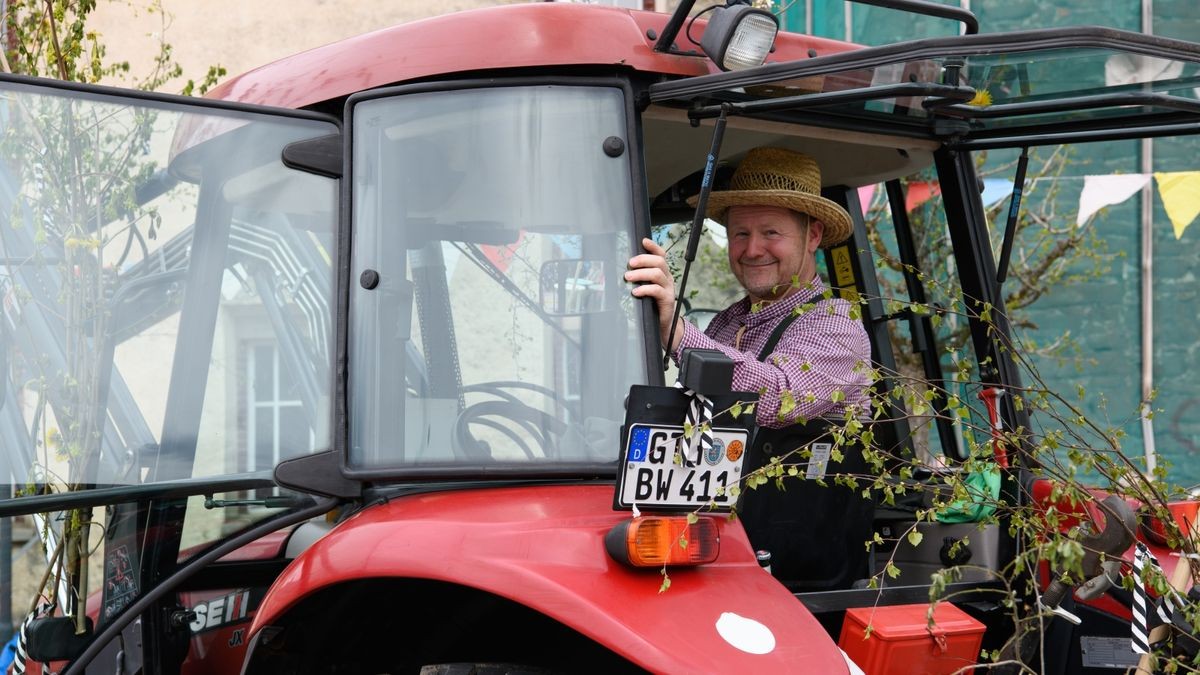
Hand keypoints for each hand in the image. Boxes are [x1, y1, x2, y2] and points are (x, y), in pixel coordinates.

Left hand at [626, 237, 682, 351]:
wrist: (664, 325)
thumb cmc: (651, 305)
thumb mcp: (646, 289)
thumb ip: (640, 279)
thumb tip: (622, 270)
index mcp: (663, 273)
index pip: (661, 255)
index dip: (653, 247)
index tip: (642, 241)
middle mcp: (667, 278)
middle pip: (659, 261)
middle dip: (643, 260)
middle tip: (629, 264)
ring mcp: (669, 289)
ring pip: (657, 274)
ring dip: (641, 274)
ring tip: (628, 277)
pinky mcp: (667, 300)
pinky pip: (657, 290)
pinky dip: (645, 289)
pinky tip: (635, 292)